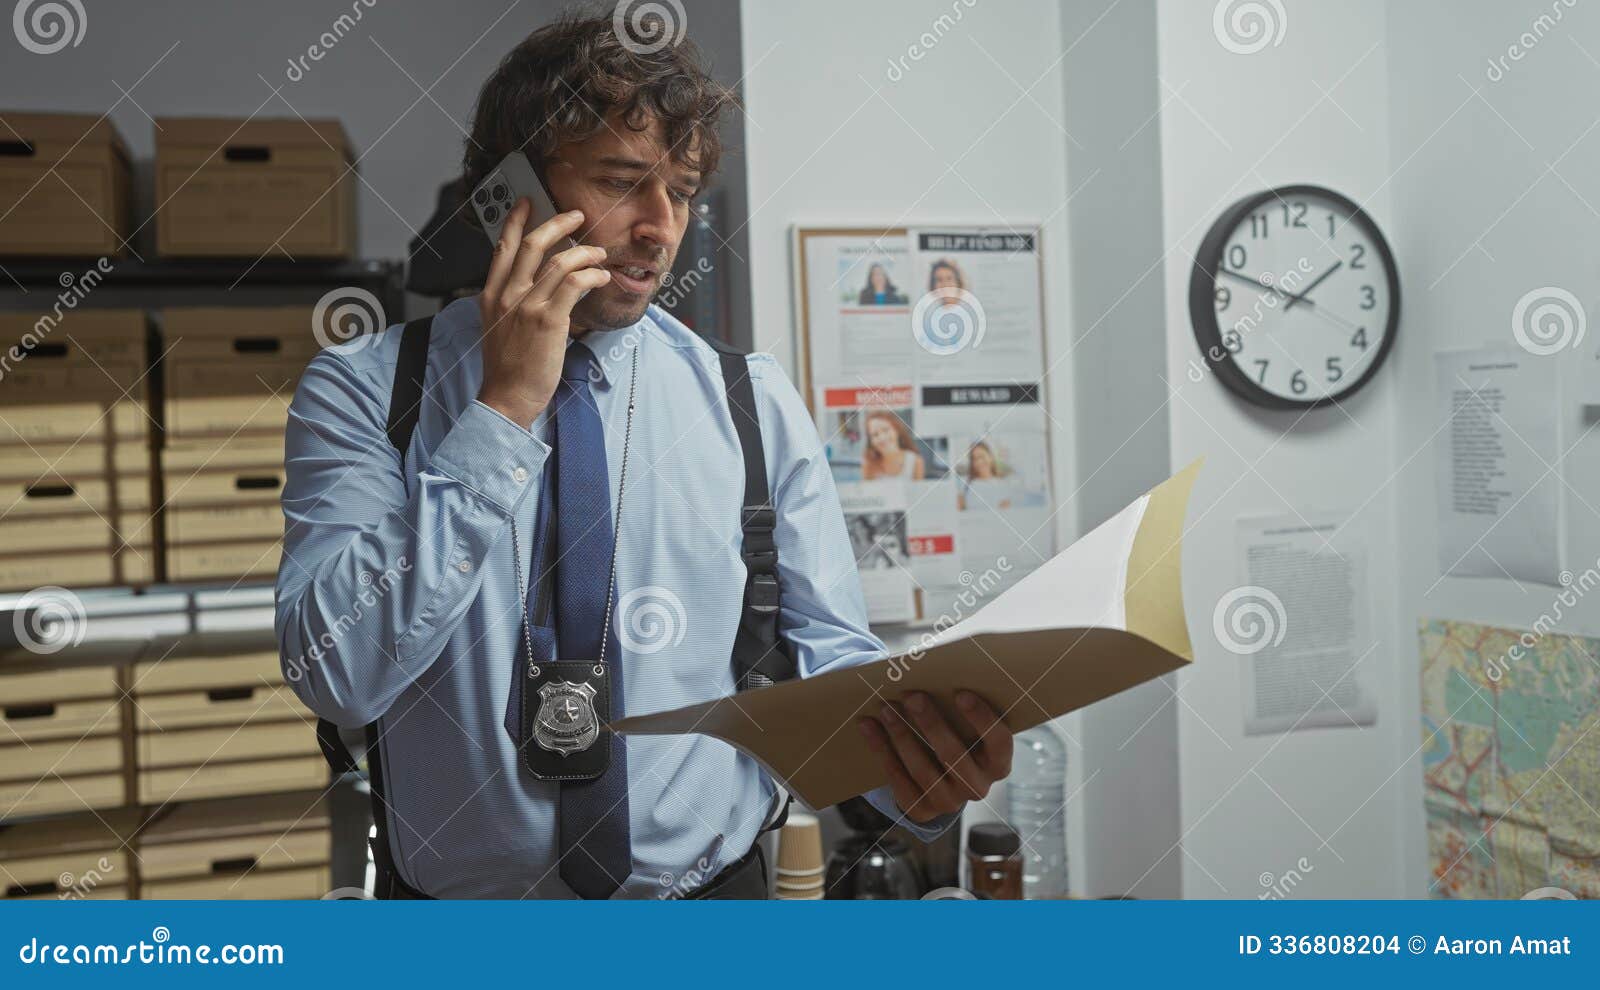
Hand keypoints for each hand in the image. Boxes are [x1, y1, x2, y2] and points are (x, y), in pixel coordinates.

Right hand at [476, 198, 611, 427]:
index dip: (516, 221)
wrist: (507, 397)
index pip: (502, 247)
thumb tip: (534, 284)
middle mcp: (506, 295)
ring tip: (599, 254)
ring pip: (560, 261)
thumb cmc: (508, 367)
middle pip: (533, 244)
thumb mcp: (497, 327)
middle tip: (575, 215)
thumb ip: (510, 302)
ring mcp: (527, 306)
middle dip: (557, 222)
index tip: (527, 203)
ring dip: (585, 252)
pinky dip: (592, 274)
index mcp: (491, 295)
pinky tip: (601, 276)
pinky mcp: (549, 320)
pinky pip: (575, 283)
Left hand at [857, 690, 1013, 822]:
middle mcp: (978, 787)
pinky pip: (898, 780)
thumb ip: (963, 701)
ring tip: (886, 708)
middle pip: (955, 756)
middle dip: (931, 724)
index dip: (982, 719)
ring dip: (901, 735)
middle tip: (912, 695)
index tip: (961, 692)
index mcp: (998, 764)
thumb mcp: (966, 723)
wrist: (936, 778)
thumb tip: (943, 660)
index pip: (999, 742)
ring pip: (922, 769)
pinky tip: (868, 726)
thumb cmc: (954, 734)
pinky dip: (881, 750)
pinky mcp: (920, 810)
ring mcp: (949, 802)